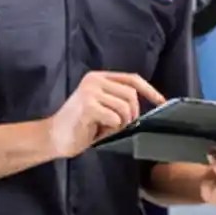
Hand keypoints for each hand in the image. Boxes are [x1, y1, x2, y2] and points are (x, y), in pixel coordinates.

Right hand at [46, 71, 165, 158]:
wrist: (54, 137)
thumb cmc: (80, 125)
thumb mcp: (101, 106)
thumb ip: (118, 99)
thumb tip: (147, 104)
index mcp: (98, 77)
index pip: (132, 79)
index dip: (150, 90)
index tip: (162, 102)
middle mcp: (94, 80)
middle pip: (131, 95)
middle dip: (131, 115)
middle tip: (117, 126)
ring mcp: (90, 92)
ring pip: (125, 109)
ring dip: (120, 124)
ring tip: (104, 128)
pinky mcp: (88, 106)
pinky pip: (115, 119)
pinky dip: (111, 130)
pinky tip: (97, 131)